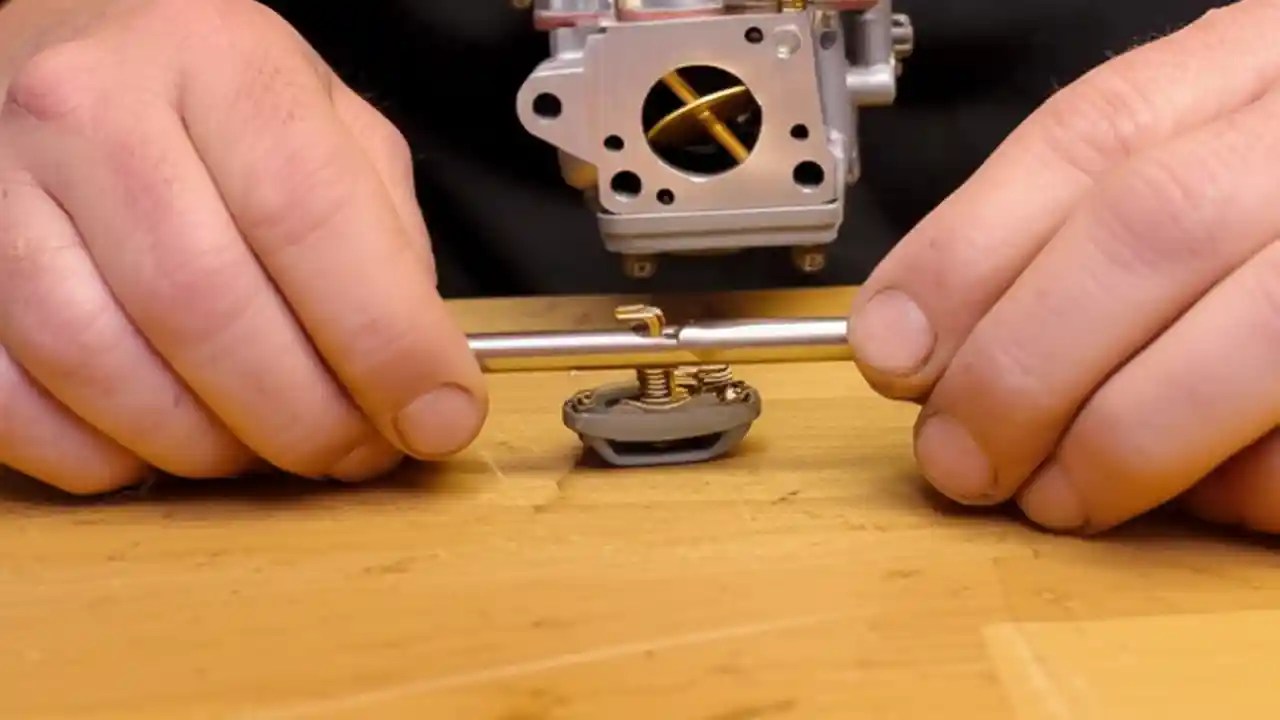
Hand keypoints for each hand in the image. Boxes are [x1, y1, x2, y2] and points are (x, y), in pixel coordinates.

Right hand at [0, 0, 485, 493]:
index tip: (438, 418)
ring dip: (208, 447)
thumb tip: (423, 383)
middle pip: (208, 309)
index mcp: (219, 61)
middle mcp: (91, 110)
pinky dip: (102, 454)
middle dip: (306, 419)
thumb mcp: (328, 122)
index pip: (311, 219)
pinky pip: (17, 402)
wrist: (67, 43)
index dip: (387, 346)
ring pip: (103, 368)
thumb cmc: (209, 90)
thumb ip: (386, 241)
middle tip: (355, 450)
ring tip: (261, 442)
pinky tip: (158, 437)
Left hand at [848, 0, 1279, 534]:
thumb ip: (1065, 235)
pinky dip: (1244, 484)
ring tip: (1057, 495)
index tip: (891, 350)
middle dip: (1026, 365)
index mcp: (1258, 67)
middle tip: (960, 456)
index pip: (1090, 136)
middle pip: (1153, 227)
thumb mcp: (1190, 167)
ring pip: (1252, 336)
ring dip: (1122, 441)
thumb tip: (914, 343)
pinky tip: (1200, 491)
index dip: (967, 253)